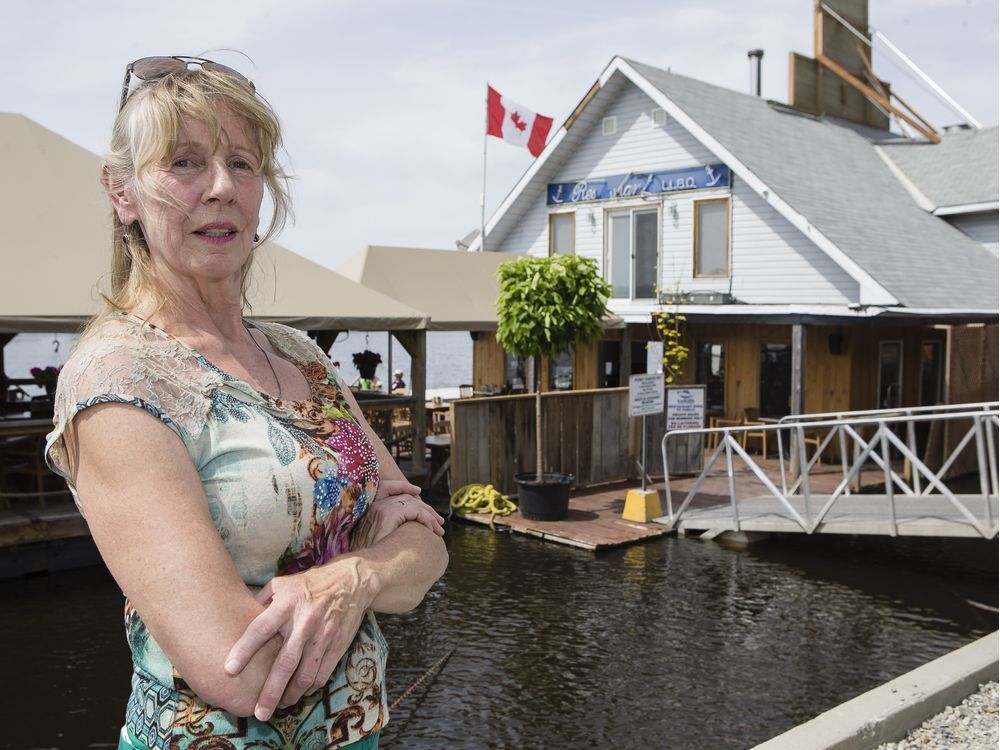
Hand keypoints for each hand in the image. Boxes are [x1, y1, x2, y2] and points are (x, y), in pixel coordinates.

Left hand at [224, 558, 369, 720]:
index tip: (229, 669)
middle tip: (259, 713)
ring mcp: (324, 634)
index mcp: (288, 603)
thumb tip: (236, 618)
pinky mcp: (338, 645)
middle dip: (270, 691)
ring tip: (279, 706)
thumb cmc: (310, 584)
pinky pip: (322, 674)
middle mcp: (305, 621)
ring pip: (305, 675)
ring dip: (291, 695)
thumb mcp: (283, 584)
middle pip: (285, 662)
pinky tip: (299, 693)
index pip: (261, 628)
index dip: (244, 649)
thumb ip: (260, 601)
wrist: (352, 581)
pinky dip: (309, 688)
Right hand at [353, 480, 444, 547]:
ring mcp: (381, 508)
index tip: (419, 494)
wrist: (359, 566)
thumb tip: (405, 530)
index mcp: (370, 507)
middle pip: (406, 498)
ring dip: (429, 516)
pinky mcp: (388, 515)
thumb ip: (386, 528)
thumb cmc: (368, 556)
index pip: (390, 489)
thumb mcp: (374, 538)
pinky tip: (431, 530)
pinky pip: (415, 512)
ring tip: (438, 529)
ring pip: (413, 504)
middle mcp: (375, 504)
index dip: (405, 488)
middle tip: (438, 522)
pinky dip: (426, 519)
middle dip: (425, 508)